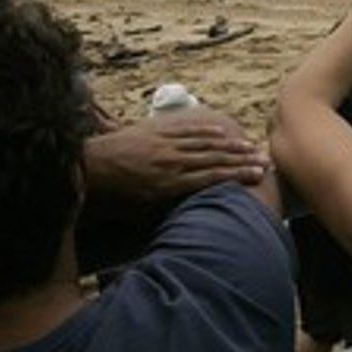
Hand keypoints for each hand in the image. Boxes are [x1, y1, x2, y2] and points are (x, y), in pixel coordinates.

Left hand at [84, 110, 268, 208]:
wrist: (88, 167)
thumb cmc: (112, 197)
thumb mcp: (139, 214)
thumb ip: (166, 214)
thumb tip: (186, 221)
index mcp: (171, 183)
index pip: (212, 177)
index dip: (237, 176)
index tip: (259, 176)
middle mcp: (173, 161)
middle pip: (214, 158)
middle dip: (241, 160)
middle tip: (264, 160)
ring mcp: (165, 144)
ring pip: (203, 142)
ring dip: (229, 144)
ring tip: (249, 145)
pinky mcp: (156, 132)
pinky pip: (185, 130)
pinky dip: (205, 130)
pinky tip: (220, 130)